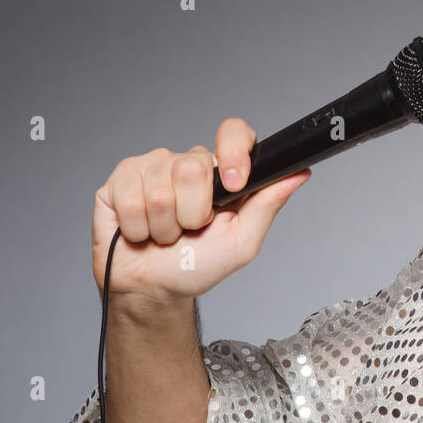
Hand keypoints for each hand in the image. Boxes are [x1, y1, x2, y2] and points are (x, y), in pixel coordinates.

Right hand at [91, 117, 309, 304]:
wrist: (152, 289)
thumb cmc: (197, 264)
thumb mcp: (242, 240)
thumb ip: (268, 203)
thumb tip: (301, 172)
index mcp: (221, 171)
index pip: (233, 133)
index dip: (234, 152)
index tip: (235, 182)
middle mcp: (187, 162)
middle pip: (193, 166)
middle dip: (193, 212)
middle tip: (190, 229)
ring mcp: (152, 166)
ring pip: (161, 187)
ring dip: (165, 225)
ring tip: (165, 234)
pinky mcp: (121, 179)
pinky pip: (130, 197)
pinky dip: (138, 227)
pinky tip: (140, 231)